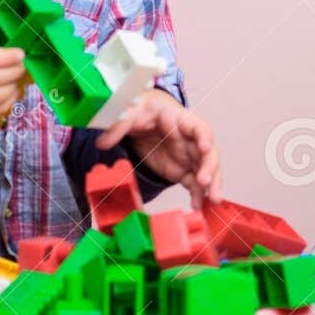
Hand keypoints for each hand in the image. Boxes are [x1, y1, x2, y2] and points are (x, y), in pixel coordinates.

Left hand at [94, 89, 222, 201]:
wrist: (140, 118)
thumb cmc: (142, 108)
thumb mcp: (129, 111)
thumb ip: (119, 125)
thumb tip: (102, 142)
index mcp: (182, 120)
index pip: (199, 127)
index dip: (205, 138)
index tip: (205, 147)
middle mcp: (190, 140)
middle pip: (208, 153)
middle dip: (210, 168)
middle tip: (205, 182)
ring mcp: (188, 157)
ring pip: (206, 171)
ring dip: (211, 185)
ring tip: (212, 200)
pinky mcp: (181, 171)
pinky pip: (194, 184)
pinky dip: (198, 195)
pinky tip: (198, 206)